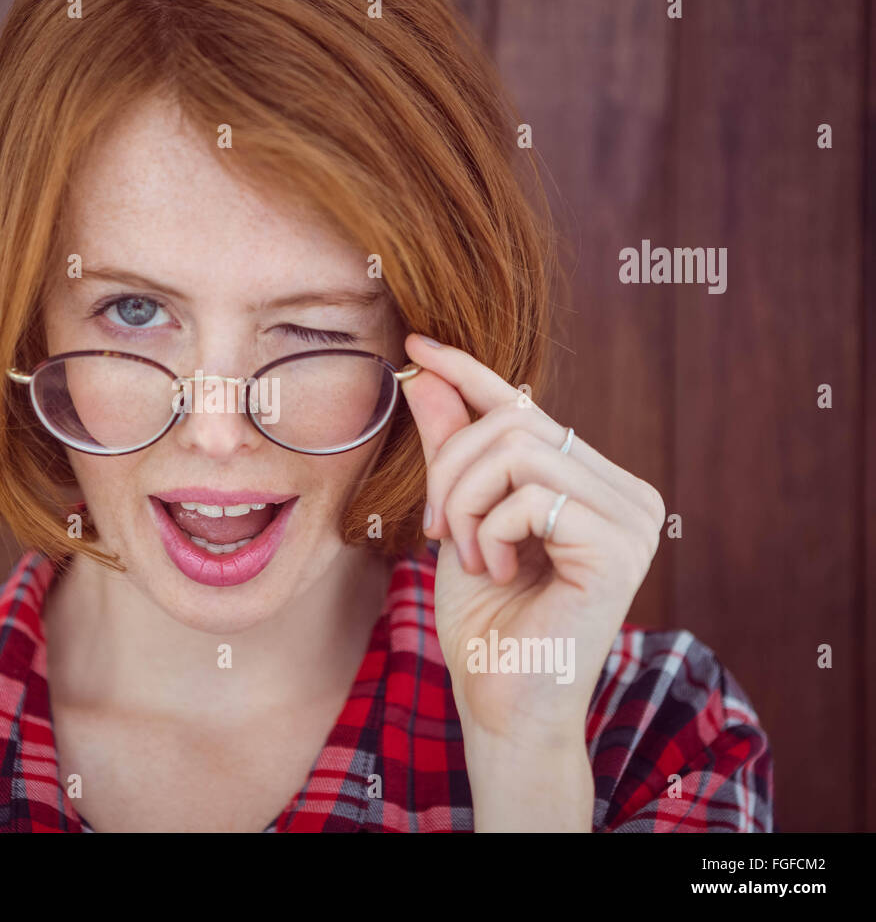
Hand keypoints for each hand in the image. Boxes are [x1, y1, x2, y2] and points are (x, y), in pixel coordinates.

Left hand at [399, 335, 666, 827]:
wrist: (502, 703)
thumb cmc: (486, 623)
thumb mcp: (458, 520)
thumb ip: (451, 449)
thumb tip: (424, 371)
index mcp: (593, 484)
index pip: (524, 408)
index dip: (468, 371)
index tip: (415, 344)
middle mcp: (626, 492)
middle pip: (514, 423)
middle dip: (452, 472)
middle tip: (438, 532)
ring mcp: (632, 517)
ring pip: (518, 450)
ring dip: (467, 504)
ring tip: (469, 557)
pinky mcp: (621, 545)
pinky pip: (531, 495)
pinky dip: (490, 531)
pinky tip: (499, 573)